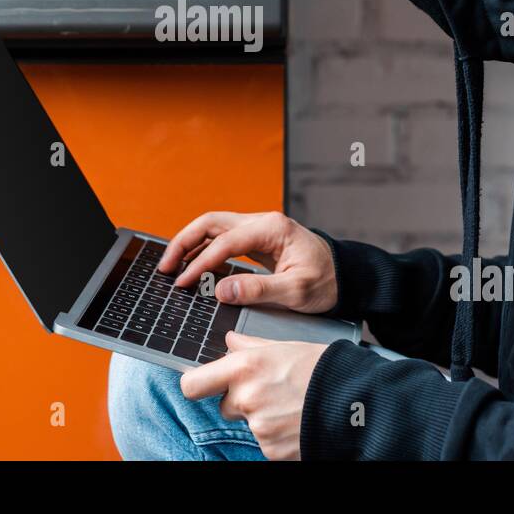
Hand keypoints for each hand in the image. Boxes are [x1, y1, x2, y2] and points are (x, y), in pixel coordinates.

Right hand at [158, 211, 337, 313]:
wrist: (349, 277)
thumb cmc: (328, 282)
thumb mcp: (297, 291)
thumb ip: (258, 289)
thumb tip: (221, 291)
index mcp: (272, 228)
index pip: (224, 242)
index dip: (200, 263)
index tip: (183, 283)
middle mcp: (262, 222)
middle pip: (211, 223)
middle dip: (184, 242)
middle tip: (164, 266)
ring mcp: (259, 229)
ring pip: (214, 228)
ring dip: (190, 244)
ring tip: (171, 266)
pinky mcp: (258, 241)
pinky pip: (223, 240)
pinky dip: (204, 250)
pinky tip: (193, 266)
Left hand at [180, 332, 325, 460]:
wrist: (356, 401)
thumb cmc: (322, 368)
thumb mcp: (284, 346)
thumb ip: (250, 345)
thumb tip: (230, 341)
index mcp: (245, 368)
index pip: (193, 384)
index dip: (196, 385)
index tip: (203, 384)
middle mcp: (247, 398)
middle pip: (223, 405)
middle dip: (240, 400)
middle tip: (269, 392)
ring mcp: (259, 427)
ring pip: (247, 423)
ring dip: (261, 417)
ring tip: (290, 405)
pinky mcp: (271, 449)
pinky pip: (264, 441)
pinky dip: (277, 434)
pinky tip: (296, 420)